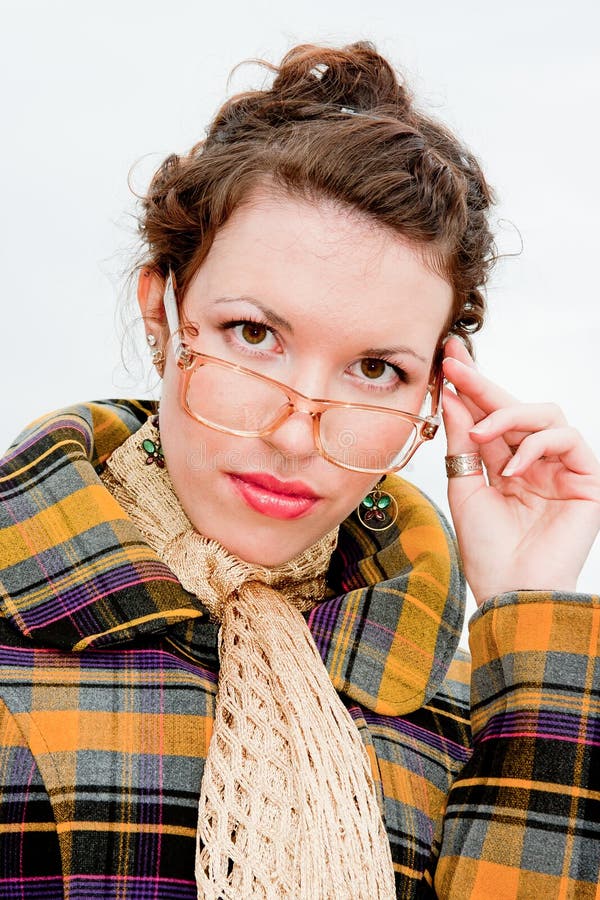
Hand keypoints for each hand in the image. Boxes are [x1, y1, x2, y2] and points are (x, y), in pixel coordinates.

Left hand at [441, 336, 599, 606]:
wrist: (511, 590)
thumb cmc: (487, 550)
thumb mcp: (465, 487)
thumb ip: (463, 442)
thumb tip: (455, 397)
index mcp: (505, 465)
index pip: (490, 417)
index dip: (471, 387)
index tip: (446, 361)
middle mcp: (535, 462)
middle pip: (515, 409)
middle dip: (484, 384)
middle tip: (455, 365)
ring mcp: (561, 469)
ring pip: (545, 415)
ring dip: (508, 416)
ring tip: (480, 435)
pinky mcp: (587, 478)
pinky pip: (567, 439)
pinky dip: (536, 446)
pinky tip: (512, 467)